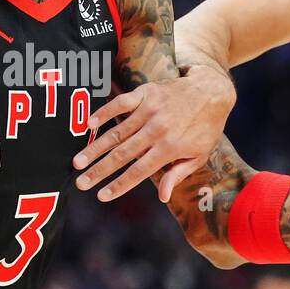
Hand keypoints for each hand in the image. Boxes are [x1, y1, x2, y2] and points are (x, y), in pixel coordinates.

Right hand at [72, 64, 235, 201]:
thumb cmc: (206, 126)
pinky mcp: (145, 93)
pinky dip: (104, 113)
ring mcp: (149, 110)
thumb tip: (162, 197)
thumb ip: (177, 174)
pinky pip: (120, 103)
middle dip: (99, 170)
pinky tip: (89, 124)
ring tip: (78, 161)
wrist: (211, 91)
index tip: (102, 196)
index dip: (119, 185)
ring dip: (95, 148)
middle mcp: (157, 130)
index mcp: (169, 148)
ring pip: (116, 132)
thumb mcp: (199, 155)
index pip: (139, 171)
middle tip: (80, 183)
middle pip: (122, 154)